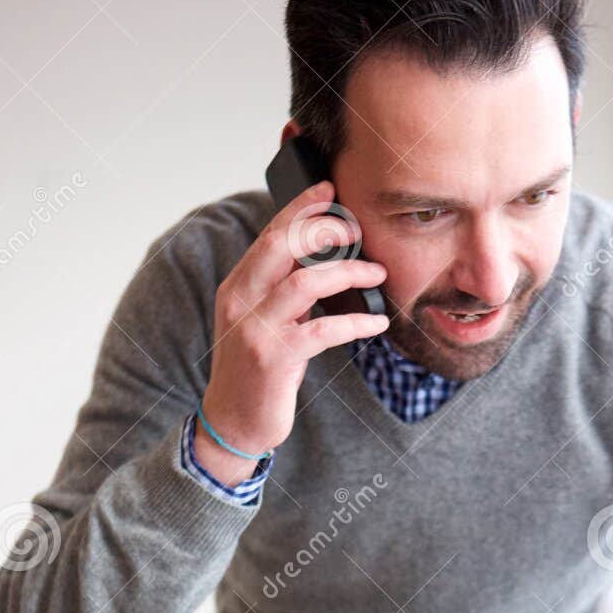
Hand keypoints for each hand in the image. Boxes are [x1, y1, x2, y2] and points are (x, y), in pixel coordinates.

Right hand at [196, 179, 388, 484]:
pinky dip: (356, 322)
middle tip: (357, 230)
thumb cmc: (257, 372)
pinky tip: (377, 322)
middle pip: (281, 246)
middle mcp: (240, 301)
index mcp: (237, 286)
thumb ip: (284, 292)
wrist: (233, 423)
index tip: (329, 189)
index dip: (299, 208)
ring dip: (348, 273)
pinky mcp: (274, 359)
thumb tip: (324, 262)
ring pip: (304, 283)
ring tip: (378, 274)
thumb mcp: (264, 322)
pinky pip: (323, 329)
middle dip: (322, 228)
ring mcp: (255, 329)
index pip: (269, 235)